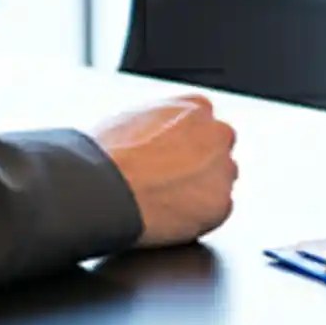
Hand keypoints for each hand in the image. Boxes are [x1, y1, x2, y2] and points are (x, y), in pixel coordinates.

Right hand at [92, 95, 237, 247]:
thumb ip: (160, 122)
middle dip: (201, 164)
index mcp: (196, 107)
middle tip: (169, 181)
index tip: (171, 157)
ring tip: (164, 200)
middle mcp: (218, 133)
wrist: (102, 189)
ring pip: (220, 181)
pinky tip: (170, 216)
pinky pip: (216, 211)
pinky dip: (198, 217)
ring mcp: (224, 170)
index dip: (185, 143)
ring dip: (202, 191)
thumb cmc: (106, 155)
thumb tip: (159, 134)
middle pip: (218, 150)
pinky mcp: (221, 204)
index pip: (204, 124)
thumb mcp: (133, 118)